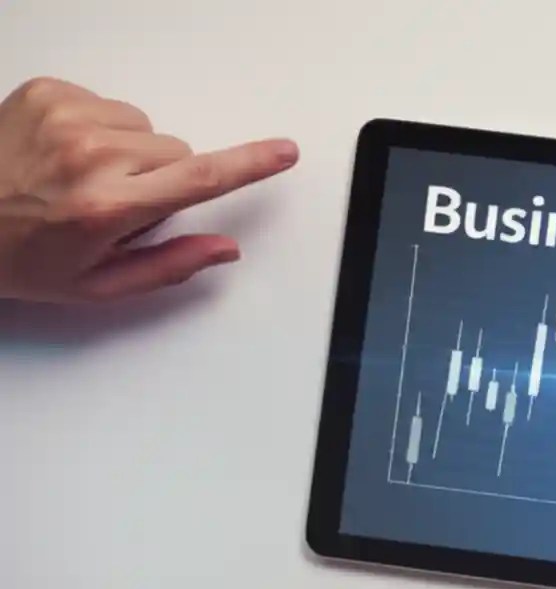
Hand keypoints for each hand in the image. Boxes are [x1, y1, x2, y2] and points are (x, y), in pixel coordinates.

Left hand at [0, 77, 298, 302]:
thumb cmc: (15, 255)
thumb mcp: (95, 284)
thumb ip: (169, 267)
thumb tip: (222, 248)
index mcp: (107, 207)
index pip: (200, 180)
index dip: (250, 165)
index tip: (282, 152)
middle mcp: (90, 156)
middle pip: (177, 153)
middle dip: (163, 179)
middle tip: (117, 204)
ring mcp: (67, 116)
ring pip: (146, 128)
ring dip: (129, 152)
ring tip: (83, 176)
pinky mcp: (49, 91)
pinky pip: (109, 105)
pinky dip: (97, 128)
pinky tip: (63, 153)